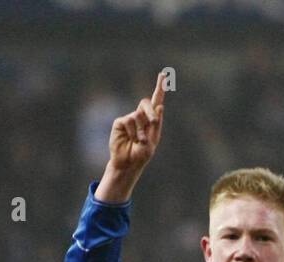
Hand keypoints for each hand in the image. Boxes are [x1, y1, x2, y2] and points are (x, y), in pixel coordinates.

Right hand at [95, 72, 165, 202]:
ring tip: (140, 141)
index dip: (160, 88)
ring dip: (142, 130)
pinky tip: (131, 139)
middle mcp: (140, 116)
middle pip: (146, 103)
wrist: (128, 164)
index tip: (163, 74)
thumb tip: (160, 106)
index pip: (156, 102)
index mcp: (151, 120)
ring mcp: (130, 118)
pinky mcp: (120, 122)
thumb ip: (156, 124)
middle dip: (151, 113)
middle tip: (152, 124)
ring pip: (138, 115)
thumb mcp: (153, 141)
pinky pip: (129, 121)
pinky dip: (133, 132)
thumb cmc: (141, 154)